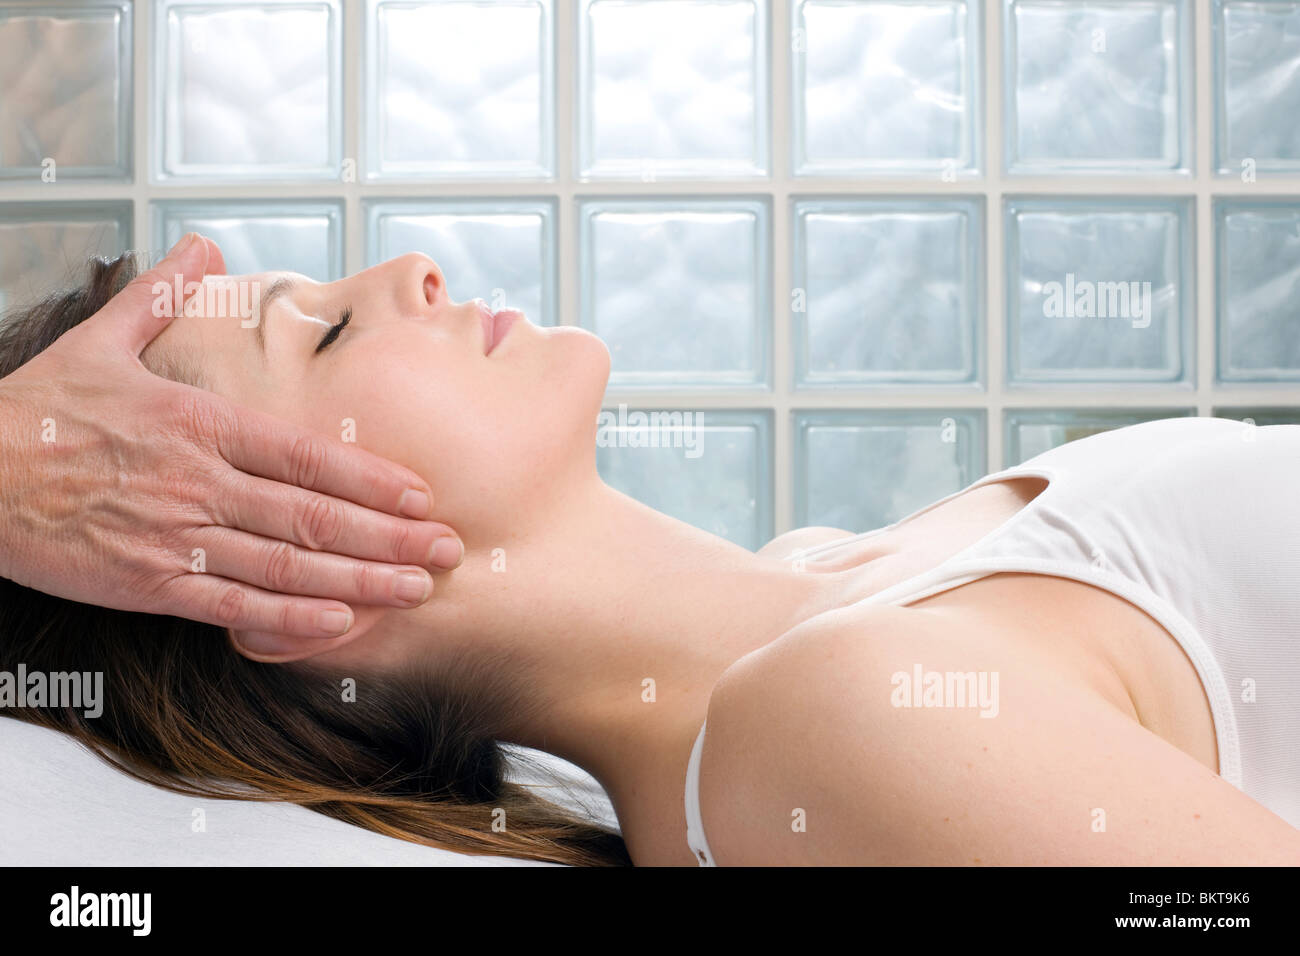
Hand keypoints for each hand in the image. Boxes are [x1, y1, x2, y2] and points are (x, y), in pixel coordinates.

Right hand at [0, 233, 462, 644]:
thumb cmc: (36, 410)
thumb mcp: (101, 341)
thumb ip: (160, 296)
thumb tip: (201, 245)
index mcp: (200, 424)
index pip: (305, 454)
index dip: (371, 477)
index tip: (422, 494)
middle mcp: (201, 481)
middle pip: (314, 514)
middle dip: (389, 536)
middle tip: (447, 551)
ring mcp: (177, 536)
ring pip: (287, 564)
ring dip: (359, 579)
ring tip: (415, 588)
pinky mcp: (147, 582)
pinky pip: (231, 605)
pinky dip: (288, 617)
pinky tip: (339, 622)